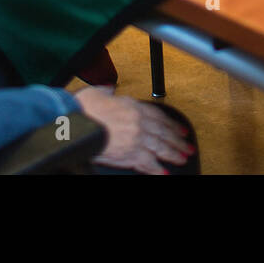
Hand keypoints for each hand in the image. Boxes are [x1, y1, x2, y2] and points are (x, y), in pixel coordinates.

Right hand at [74, 87, 193, 174]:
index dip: (171, 124)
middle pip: (164, 133)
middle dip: (178, 141)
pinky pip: (148, 163)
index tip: (179, 129)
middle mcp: (139, 122)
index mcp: (133, 106)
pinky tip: (164, 173)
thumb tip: (109, 89)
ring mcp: (136, 139)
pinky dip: (157, 169)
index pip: (159, 116)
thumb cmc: (83, 109)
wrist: (76, 124)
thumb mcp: (98, 93)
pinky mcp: (129, 154)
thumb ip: (108, 92)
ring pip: (161, 148)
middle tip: (187, 146)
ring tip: (182, 158)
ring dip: (173, 154)